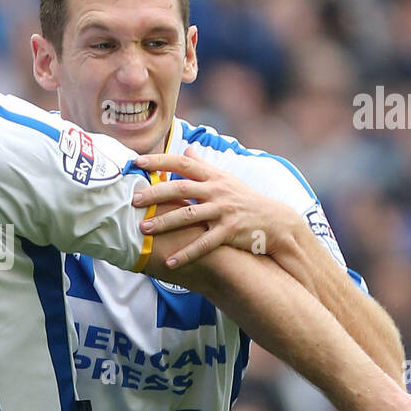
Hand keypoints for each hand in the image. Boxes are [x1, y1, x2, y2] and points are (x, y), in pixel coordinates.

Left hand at [132, 147, 299, 268]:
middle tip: (134, 200)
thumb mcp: (226, 179)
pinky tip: (170, 262)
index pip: (183, 162)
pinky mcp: (230, 231)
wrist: (276, 222)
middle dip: (155, 193)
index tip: (137, 162)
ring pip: (189, 214)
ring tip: (144, 229)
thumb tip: (188, 147)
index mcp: (213, 176)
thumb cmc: (245, 199)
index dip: (160, 161)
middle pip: (180, 187)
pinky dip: (187, 253)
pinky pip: (204, 244)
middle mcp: (217, 190)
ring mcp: (224, 210)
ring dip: (164, 222)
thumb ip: (204, 165)